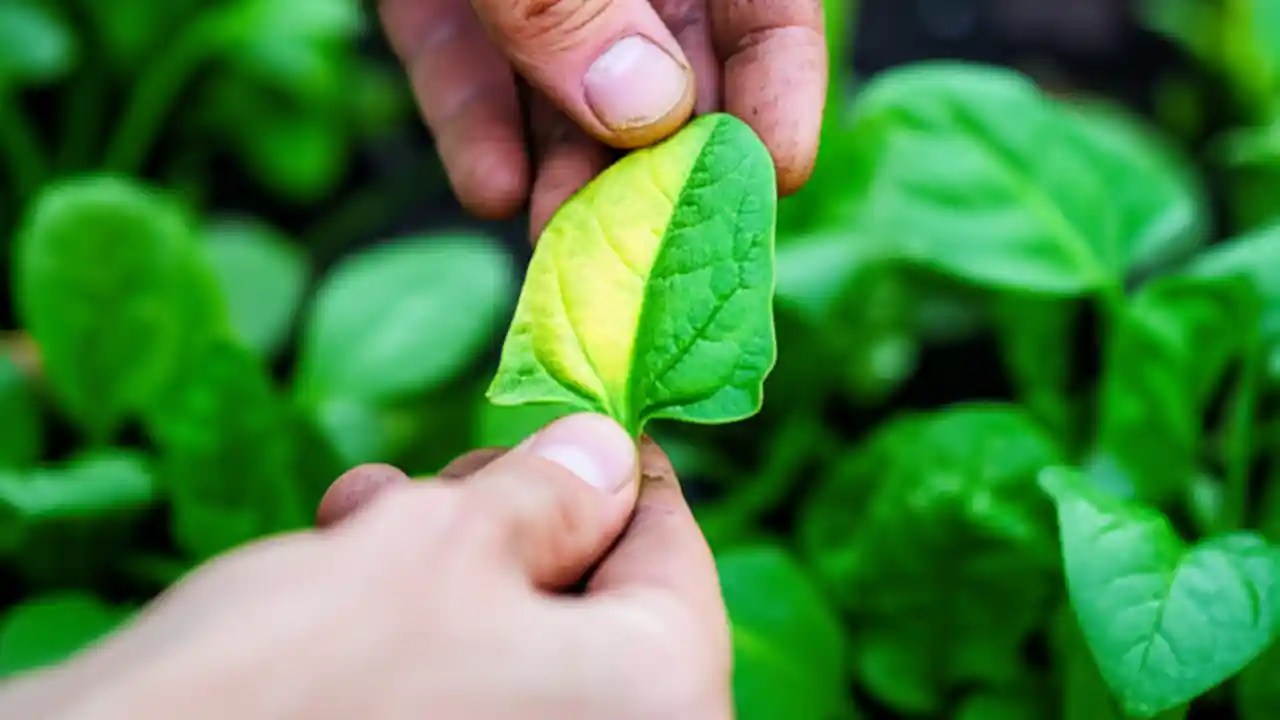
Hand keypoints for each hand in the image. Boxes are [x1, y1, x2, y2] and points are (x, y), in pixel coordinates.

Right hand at [0, 414, 729, 719]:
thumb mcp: (439, 545)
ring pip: (522, 634)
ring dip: (447, 561)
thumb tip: (607, 453)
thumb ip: (550, 492)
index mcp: (658, 703)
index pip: (674, 552)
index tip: (581, 417)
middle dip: (514, 518)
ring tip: (364, 519)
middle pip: (597, 596)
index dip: (622, 470)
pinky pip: (470, 684)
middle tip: (440, 477)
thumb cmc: (297, 674)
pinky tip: (344, 574)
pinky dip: (419, 624)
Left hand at [379, 0, 827, 234]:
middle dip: (651, 164)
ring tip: (557, 249)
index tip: (777, 179)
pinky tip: (488, 186)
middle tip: (645, 258)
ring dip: (561, 169)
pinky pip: (461, 57)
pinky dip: (472, 120)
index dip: (780, 89)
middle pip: (662, 63)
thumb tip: (644, 109)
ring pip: (560, 79)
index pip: (766, 7)